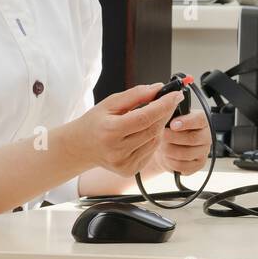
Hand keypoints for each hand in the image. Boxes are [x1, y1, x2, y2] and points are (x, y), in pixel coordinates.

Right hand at [65, 83, 183, 177]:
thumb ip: (136, 94)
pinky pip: (151, 151)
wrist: (80, 147)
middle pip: (153, 129)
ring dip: (160, 126)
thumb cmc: (95, 122)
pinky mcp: (130, 170)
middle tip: (170, 101)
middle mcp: (117, 150)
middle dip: (165, 113)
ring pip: (155, 141)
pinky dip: (153, 139)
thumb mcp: (110, 103)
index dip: (164, 105)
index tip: (176, 94)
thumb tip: (159, 88)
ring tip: (153, 116)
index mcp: (110, 131)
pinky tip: (144, 132)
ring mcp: (124, 163)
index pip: (145, 117)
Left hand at [152, 108, 210, 175]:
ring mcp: (204, 152)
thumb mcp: (171, 119)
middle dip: (172, 138)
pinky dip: (171, 162)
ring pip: (185, 154)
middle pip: (192, 138)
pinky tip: (167, 156)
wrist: (166, 147)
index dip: (186, 122)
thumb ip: (171, 115)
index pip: (199, 119)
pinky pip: (182, 166)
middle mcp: (206, 136)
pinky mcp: (198, 165)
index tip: (172, 125)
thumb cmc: (170, 130)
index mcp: (201, 121)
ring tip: (162, 146)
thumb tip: (165, 112)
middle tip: (161, 136)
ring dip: (169, 150)